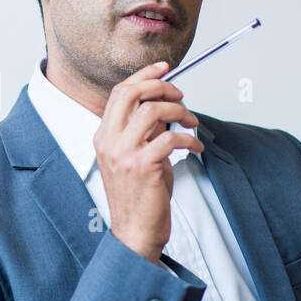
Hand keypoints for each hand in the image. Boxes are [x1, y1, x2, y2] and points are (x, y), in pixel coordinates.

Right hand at [93, 60, 204, 261]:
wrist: (135, 232)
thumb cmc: (140, 196)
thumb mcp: (137, 156)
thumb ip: (146, 131)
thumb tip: (166, 107)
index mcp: (104, 136)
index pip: (119, 93)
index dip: (143, 75)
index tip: (165, 68)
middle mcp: (109, 141)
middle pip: (130, 93)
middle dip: (161, 86)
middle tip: (180, 93)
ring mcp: (123, 154)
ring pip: (151, 111)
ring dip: (179, 111)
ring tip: (192, 122)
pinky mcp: (142, 167)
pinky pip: (170, 138)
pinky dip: (188, 137)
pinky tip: (196, 145)